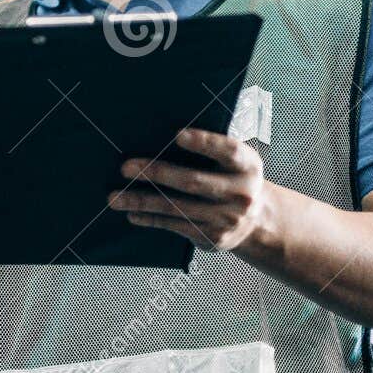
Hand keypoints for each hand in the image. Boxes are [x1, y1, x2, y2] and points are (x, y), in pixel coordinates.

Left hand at [108, 127, 273, 252]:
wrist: (257, 221)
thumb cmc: (233, 179)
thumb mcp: (234, 162)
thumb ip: (211, 151)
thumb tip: (160, 137)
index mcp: (247, 166)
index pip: (228, 151)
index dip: (205, 143)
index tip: (178, 135)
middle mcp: (241, 194)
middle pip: (194, 181)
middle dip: (157, 174)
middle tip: (126, 168)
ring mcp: (227, 219)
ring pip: (177, 208)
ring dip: (142, 201)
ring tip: (115, 197)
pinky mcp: (213, 237)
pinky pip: (175, 226)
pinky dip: (151, 219)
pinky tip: (132, 213)